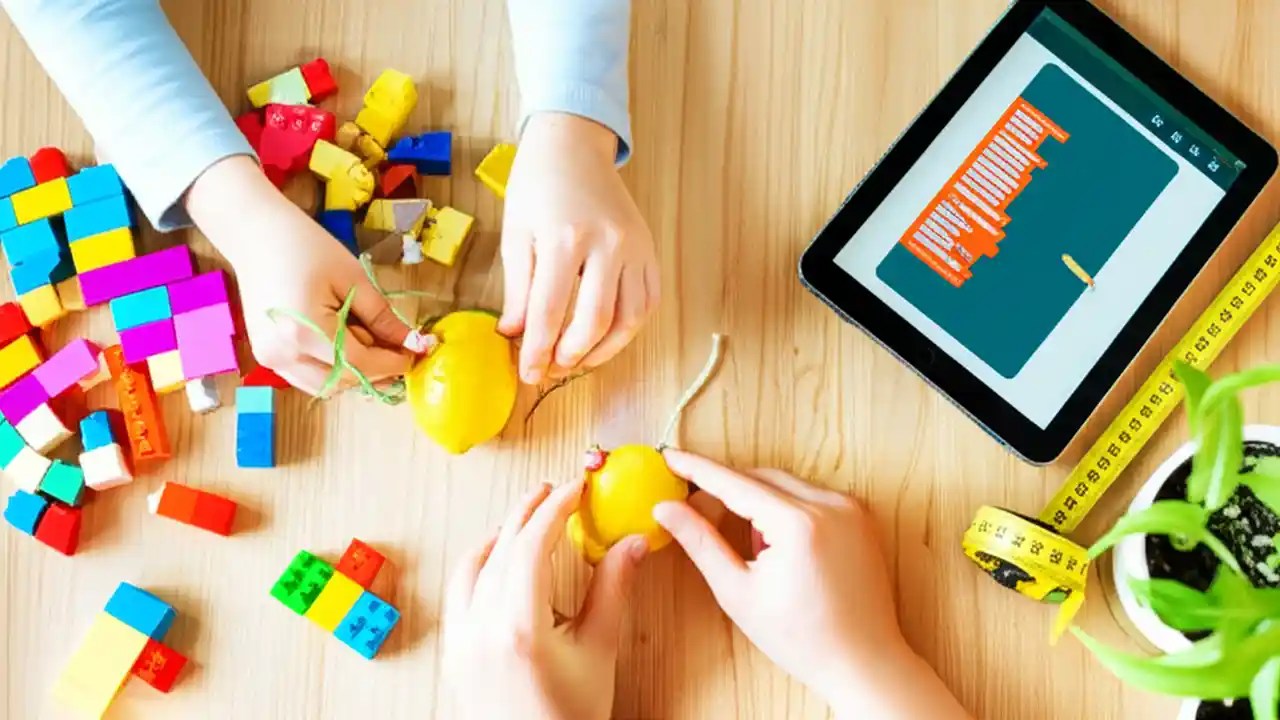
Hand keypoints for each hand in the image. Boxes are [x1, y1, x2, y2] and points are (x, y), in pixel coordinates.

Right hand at [185, 156, 429, 394]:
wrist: (256, 235)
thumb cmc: (305, 247)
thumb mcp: (353, 278)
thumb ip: (382, 316)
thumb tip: (412, 343)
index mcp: (304, 331)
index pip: (359, 363)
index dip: (392, 363)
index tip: (415, 354)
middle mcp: (283, 354)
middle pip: (343, 381)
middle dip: (376, 370)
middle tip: (399, 350)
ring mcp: (271, 359)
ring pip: (326, 386)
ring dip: (354, 373)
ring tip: (370, 341)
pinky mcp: (267, 356)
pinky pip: (308, 376)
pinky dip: (333, 368)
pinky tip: (345, 342)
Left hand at [444, 481, 648, 719]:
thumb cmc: (569, 717)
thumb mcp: (599, 650)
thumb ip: (613, 589)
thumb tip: (631, 543)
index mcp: (518, 624)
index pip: (533, 542)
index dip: (557, 506)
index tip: (576, 488)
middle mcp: (480, 627)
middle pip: (503, 545)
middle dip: (531, 511)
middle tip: (556, 491)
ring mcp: (461, 639)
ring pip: (476, 563)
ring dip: (503, 532)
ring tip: (529, 515)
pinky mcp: (455, 650)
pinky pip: (460, 589)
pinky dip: (480, 561)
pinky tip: (498, 555)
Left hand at [499, 112, 658, 383]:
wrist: (574, 145)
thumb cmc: (538, 185)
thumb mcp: (516, 232)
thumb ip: (517, 287)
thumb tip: (515, 334)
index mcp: (565, 238)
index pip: (551, 310)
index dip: (538, 350)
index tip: (528, 373)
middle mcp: (607, 244)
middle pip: (595, 320)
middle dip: (570, 356)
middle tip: (550, 371)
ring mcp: (634, 247)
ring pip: (629, 318)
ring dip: (604, 350)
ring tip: (577, 361)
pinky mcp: (648, 250)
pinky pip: (648, 301)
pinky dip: (630, 328)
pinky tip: (606, 338)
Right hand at [652, 451, 969, 718]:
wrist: (864, 662)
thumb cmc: (801, 638)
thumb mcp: (739, 592)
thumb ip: (701, 542)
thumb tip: (665, 509)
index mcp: (799, 524)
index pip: (734, 482)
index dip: (697, 468)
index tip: (669, 456)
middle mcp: (830, 505)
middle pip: (760, 476)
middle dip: (726, 486)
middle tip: (694, 502)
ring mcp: (851, 507)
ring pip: (786, 483)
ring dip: (758, 500)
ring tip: (753, 549)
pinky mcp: (861, 515)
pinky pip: (811, 495)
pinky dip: (786, 508)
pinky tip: (780, 547)